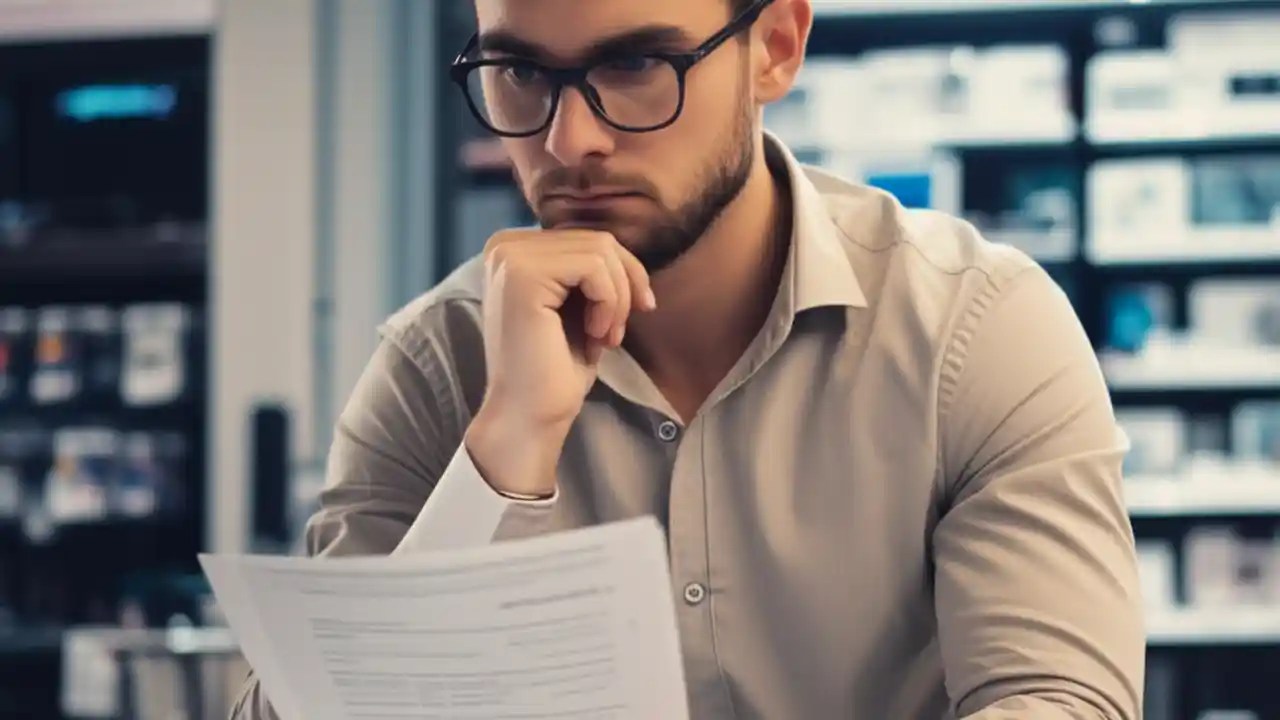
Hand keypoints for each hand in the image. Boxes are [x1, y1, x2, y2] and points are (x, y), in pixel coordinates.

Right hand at [465, 229, 656, 497]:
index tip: (624, 319)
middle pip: (599, 240)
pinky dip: (609, 303)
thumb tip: (626, 250)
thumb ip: (590, 270)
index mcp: (513, 250)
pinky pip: (595, 267)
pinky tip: (593, 335)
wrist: (529, 416)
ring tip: (603, 338)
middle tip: (614, 334)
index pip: (589, 239)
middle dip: (624, 288)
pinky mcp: (522, 274)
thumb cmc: (555, 368)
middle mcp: (504, 245)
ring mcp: (509, 257)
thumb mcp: (579, 306)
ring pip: (601, 252)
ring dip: (618, 300)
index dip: (622, 276)